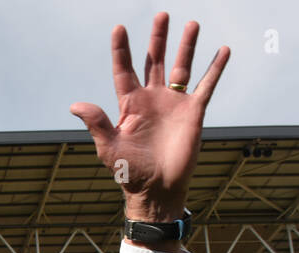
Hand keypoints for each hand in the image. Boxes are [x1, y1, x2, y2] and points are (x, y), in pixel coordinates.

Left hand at [70, 12, 228, 229]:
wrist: (157, 189)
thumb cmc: (129, 172)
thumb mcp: (109, 147)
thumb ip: (97, 123)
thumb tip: (75, 104)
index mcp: (129, 105)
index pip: (124, 70)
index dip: (121, 50)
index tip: (119, 27)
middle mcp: (152, 99)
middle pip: (154, 61)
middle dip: (158, 38)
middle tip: (162, 14)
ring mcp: (173, 104)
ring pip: (180, 67)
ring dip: (186, 46)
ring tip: (192, 24)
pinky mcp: (193, 112)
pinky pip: (206, 85)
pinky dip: (215, 68)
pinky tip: (222, 50)